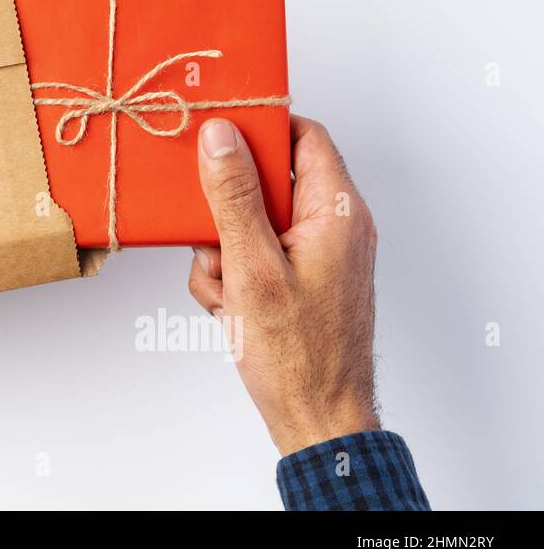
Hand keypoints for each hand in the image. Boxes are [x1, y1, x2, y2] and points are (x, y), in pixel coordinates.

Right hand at [187, 114, 379, 455]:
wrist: (318, 421)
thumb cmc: (297, 355)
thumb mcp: (252, 267)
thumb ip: (234, 196)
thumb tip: (220, 135)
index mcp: (336, 212)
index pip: (303, 136)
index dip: (258, 128)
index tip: (215, 134)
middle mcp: (335, 227)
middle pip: (270, 181)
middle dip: (226, 208)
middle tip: (210, 237)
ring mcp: (319, 255)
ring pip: (254, 222)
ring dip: (223, 249)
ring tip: (224, 288)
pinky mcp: (302, 280)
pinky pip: (256, 255)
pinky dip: (233, 275)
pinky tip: (228, 305)